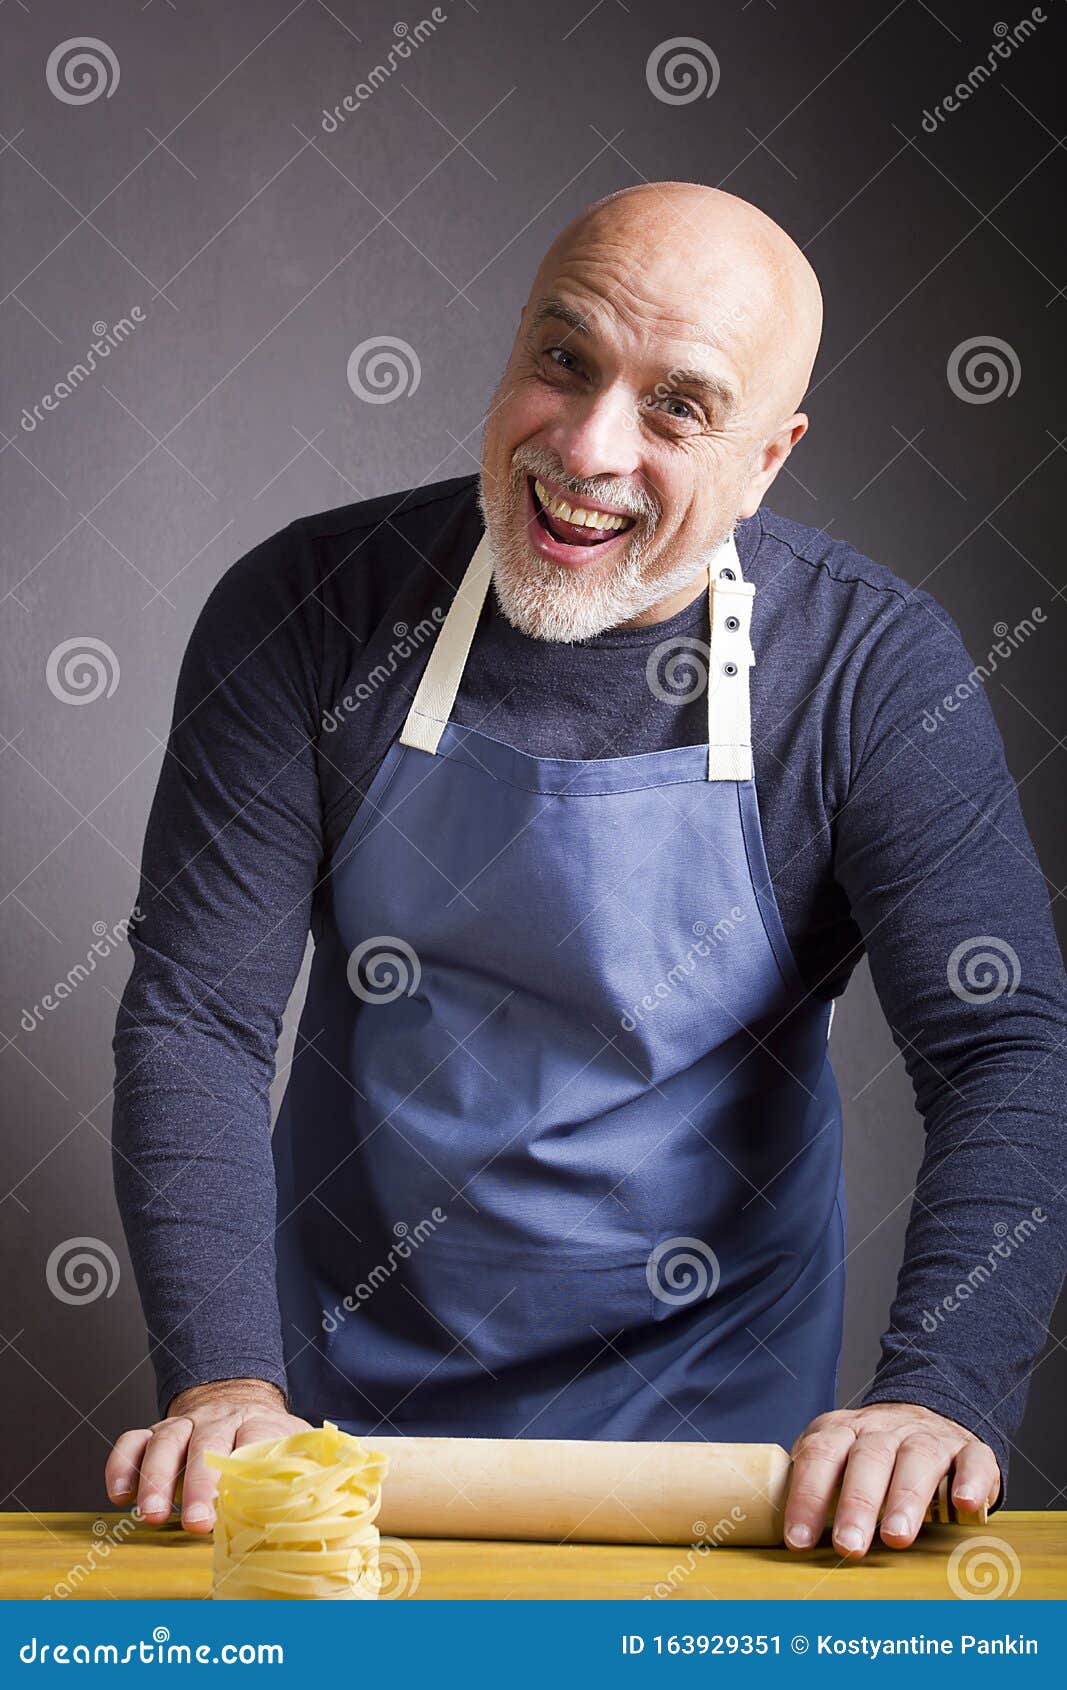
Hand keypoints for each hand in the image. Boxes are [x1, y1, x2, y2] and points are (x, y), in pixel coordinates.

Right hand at [104, 1378, 309, 1533]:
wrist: (238, 1400)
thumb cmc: (268, 1441)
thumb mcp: (296, 1447)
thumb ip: (313, 1467)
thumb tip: (347, 1492)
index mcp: (258, 1422)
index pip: (254, 1436)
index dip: (246, 1470)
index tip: (240, 1505)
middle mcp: (218, 1419)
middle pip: (206, 1443)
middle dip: (198, 1484)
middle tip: (196, 1523)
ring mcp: (184, 1424)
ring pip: (165, 1441)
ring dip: (155, 1479)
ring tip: (151, 1515)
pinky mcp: (154, 1433)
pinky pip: (132, 1441)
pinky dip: (122, 1465)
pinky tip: (118, 1495)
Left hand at [784, 1402, 1000, 1557]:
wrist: (928, 1415)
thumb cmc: (872, 1456)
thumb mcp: (837, 1459)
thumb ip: (815, 1487)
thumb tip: (786, 1538)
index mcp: (843, 1431)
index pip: (820, 1457)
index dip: (807, 1498)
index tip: (798, 1541)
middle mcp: (884, 1429)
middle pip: (867, 1459)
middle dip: (856, 1504)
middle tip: (848, 1546)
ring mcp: (928, 1437)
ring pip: (917, 1459)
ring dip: (906, 1498)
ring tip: (897, 1536)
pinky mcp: (969, 1450)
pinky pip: (973, 1459)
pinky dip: (970, 1480)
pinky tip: (963, 1504)